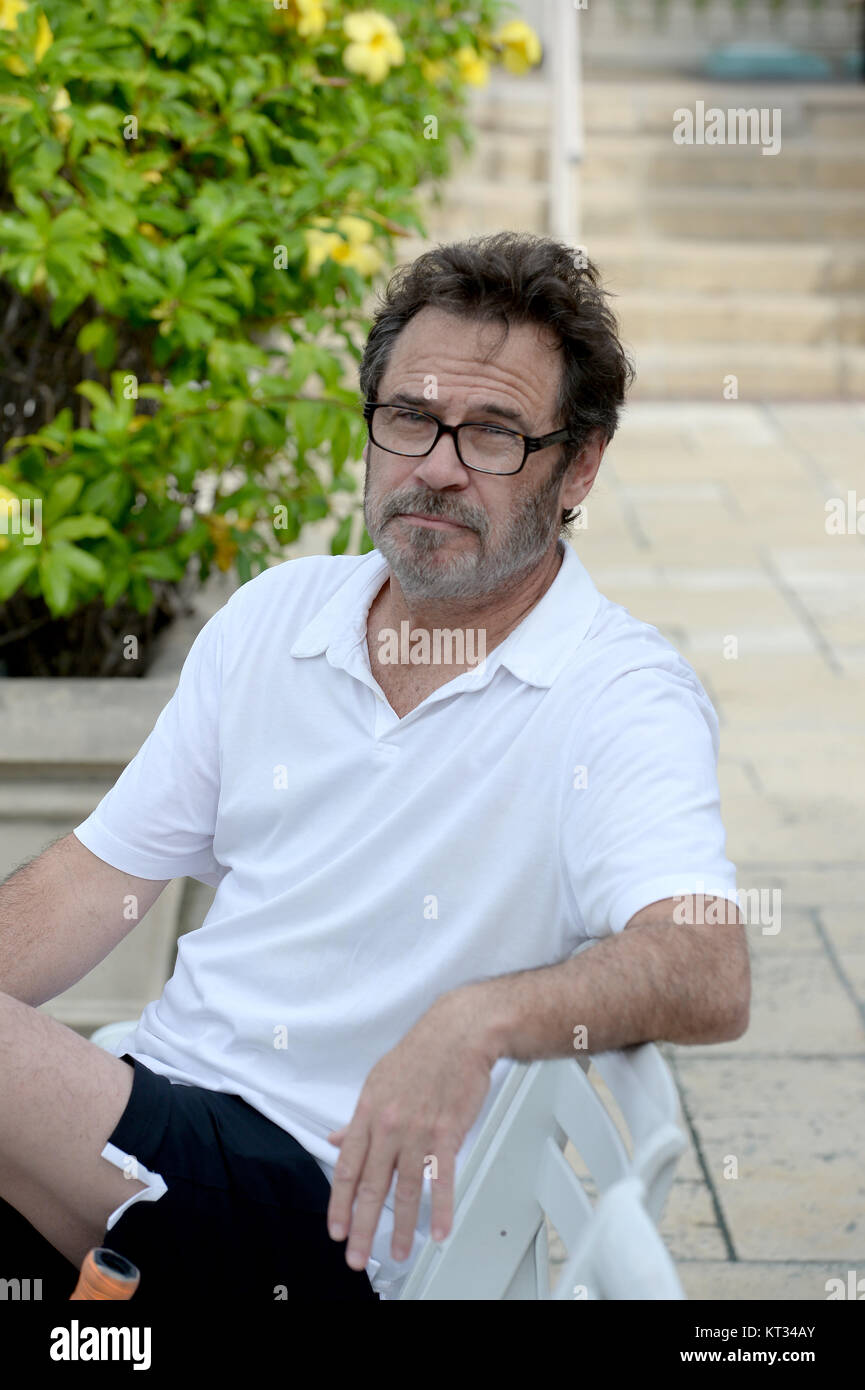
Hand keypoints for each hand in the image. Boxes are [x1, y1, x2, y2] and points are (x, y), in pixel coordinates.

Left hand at [325, 987, 496, 1271]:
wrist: (458, 1034)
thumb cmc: (420, 1054)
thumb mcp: (377, 1082)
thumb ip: (357, 1118)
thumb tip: (336, 1137)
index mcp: (368, 1113)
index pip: (347, 1167)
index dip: (339, 1203)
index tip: (336, 1229)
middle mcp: (389, 1126)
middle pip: (371, 1186)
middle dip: (362, 1227)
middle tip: (357, 1256)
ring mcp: (418, 1131)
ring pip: (406, 1189)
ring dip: (402, 1227)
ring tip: (400, 1251)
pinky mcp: (447, 1133)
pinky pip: (442, 1179)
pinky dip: (442, 1208)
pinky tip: (440, 1230)